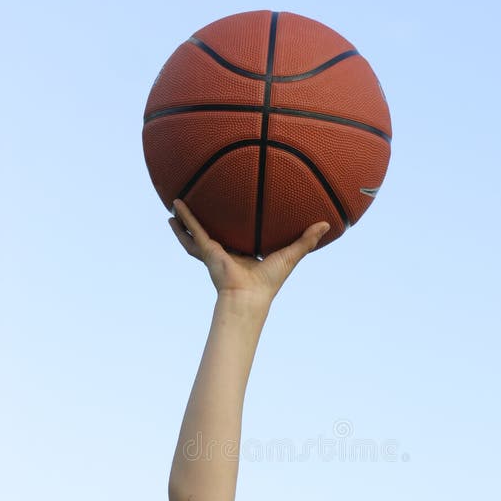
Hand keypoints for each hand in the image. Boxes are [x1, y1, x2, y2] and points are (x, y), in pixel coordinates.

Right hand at [169, 199, 329, 303]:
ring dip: (184, 223)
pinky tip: (175, 204)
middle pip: (211, 237)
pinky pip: (194, 230)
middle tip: (197, 210)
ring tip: (174, 208)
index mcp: (242, 257)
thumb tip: (326, 224)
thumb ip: (306, 240)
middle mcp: (225, 254)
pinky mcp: (208, 250)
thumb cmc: (269, 283)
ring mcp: (213, 253)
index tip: (235, 219)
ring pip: (195, 235)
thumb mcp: (290, 255)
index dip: (236, 231)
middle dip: (203, 226)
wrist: (250, 297)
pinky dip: (185, 218)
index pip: (238, 241)